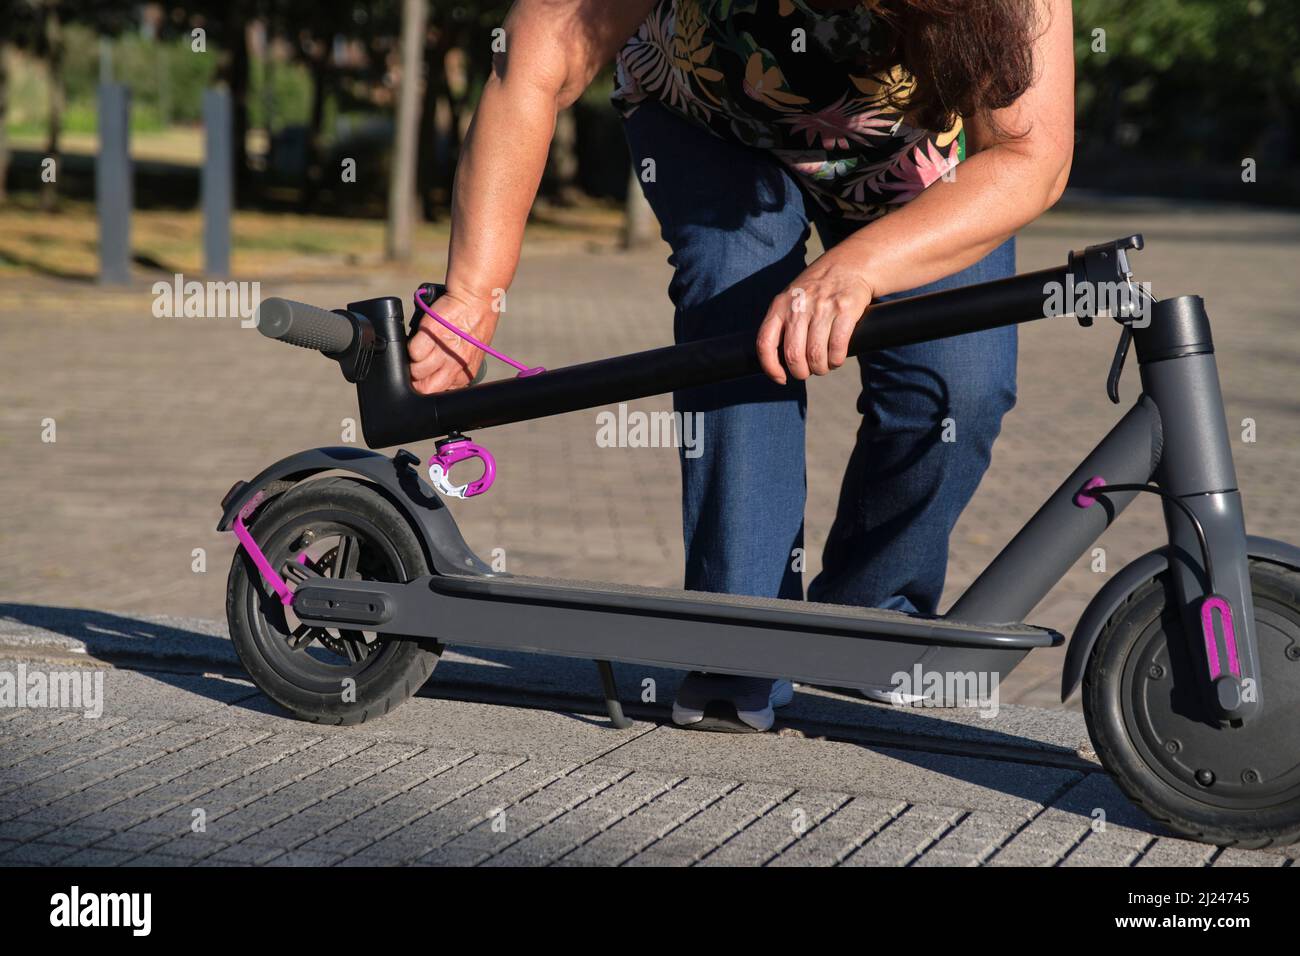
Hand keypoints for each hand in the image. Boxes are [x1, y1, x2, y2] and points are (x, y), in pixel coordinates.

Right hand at [408, 291, 497, 394]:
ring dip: (412, 363)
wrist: (475, 298)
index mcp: (466, 372)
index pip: (441, 393)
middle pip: (427, 388)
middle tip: (415, 371)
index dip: (429, 388)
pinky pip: (413, 351)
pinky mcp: (432, 334)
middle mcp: (456, 364)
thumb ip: (457, 368)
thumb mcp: (471, 353)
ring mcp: (443, 350)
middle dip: (417, 382)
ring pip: (417, 371)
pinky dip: (411, 347)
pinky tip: (418, 340)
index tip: (426, 380)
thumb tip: (439, 377)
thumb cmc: (473, 323)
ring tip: (417, 353)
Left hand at [756, 248, 874, 383]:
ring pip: (815, 354)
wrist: (851, 264)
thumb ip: (782, 322)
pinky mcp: (845, 309)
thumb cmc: (818, 288)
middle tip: (808, 371)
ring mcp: (822, 307)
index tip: (781, 378)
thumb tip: (777, 360)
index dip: (770, 367)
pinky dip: (836, 360)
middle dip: (801, 372)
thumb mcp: (791, 298)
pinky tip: (836, 359)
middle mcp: (798, 306)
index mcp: (780, 305)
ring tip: (824, 366)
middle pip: (793, 354)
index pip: (765, 343)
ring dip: (820, 368)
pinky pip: (837, 347)